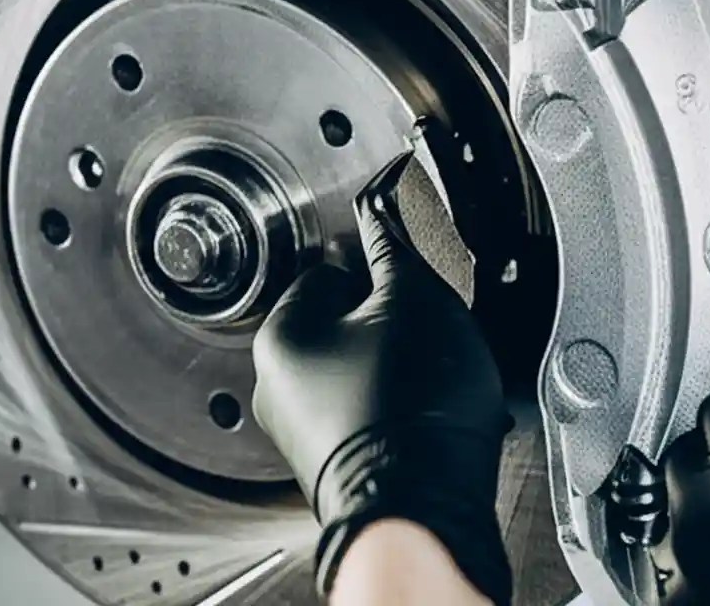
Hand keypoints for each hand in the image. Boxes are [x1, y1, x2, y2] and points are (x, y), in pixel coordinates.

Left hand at [251, 154, 511, 602]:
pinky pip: (369, 413)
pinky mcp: (335, 465)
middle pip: (342, 322)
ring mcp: (303, 432)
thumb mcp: (413, 297)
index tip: (406, 272)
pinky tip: (429, 411)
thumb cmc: (411, 406)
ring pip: (359, 370)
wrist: (422, 502)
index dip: (376, 266)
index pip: (327, 268)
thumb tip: (379, 207)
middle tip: (428, 327)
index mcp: (280, 335)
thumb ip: (390, 246)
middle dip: (387, 320)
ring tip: (434, 374)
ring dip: (397, 365)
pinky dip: (399, 407)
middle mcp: (275, 387)